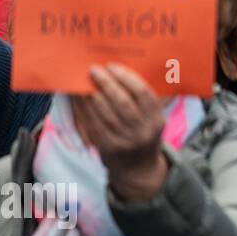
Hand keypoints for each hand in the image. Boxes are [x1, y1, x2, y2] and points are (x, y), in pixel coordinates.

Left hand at [71, 64, 168, 200]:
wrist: (138, 168)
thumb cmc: (143, 135)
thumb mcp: (152, 120)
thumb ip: (143, 101)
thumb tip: (120, 73)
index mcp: (157, 119)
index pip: (143, 94)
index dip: (126, 78)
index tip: (113, 66)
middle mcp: (143, 131)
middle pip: (123, 102)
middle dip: (107, 83)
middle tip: (94, 70)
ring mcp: (125, 141)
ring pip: (106, 113)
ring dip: (93, 95)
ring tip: (84, 82)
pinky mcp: (108, 148)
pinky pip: (94, 125)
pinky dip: (84, 109)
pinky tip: (79, 98)